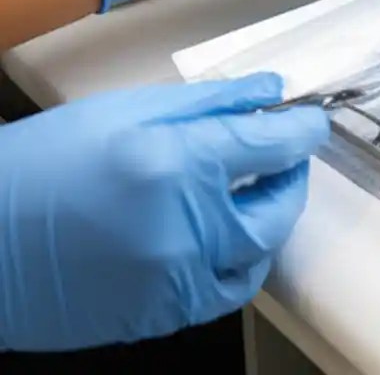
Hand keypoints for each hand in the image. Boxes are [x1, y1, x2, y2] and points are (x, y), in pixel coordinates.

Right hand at [0, 74, 328, 351]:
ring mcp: (173, 279)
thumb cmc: (41, 166)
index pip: (271, 146)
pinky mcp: (159, 314)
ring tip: (250, 201)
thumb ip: (207, 102)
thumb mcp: (122, 112)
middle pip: (275, 209)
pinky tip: (218, 242)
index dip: (301, 130)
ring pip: (255, 257)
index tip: (309, 123)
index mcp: (174, 165)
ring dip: (265, 225)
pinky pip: (220, 293)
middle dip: (289, 181)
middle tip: (282, 162)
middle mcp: (184, 228)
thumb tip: (271, 93)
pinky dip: (232, 266)